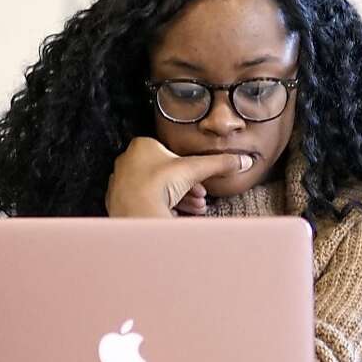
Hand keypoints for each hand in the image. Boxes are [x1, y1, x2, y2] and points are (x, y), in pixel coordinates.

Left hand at [105, 138, 251, 217]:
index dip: (189, 168)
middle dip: (186, 186)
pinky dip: (162, 208)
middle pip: (165, 173)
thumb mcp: (195, 169)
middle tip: (199, 196)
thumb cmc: (158, 184)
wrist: (137, 211)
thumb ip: (218, 163)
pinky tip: (176, 215)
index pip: (171, 153)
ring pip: (156, 189)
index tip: (199, 180)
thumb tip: (241, 160)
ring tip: (194, 208)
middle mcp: (128, 162)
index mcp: (142, 146)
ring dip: (178, 198)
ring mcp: (121, 184)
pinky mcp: (120, 203)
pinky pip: (146, 203)